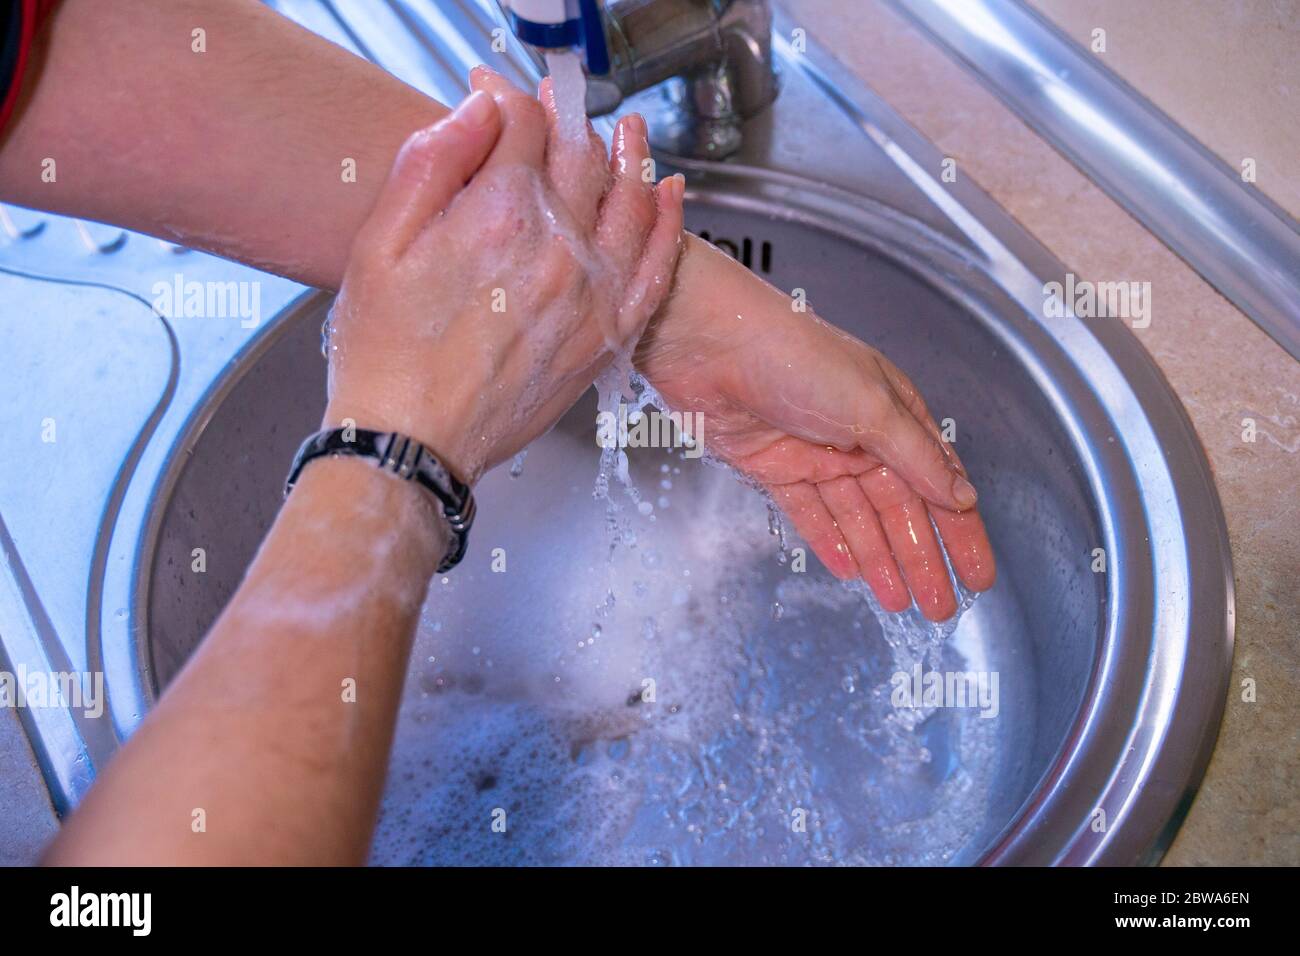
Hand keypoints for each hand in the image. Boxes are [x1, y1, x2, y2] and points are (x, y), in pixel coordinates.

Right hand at [324, 70, 684, 484]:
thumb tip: (478, 109)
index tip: (493, 97)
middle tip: (555, 104)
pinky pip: (655, 268)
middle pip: (580, 156)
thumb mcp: (378, 244)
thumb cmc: (385, 354)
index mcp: (499, 216)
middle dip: (566, 120)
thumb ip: (430, 163)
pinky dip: (667, 224)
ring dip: (630, 155)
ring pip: (630, 200)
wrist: (412, 443)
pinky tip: (669, 195)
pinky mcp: (606, 336)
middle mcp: (558, 248)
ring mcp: (591, 294)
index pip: (524, 123)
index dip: (506, 98)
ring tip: (627, 130)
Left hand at [636, 238, 994, 620]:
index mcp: (894, 412)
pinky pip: (810, 513)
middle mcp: (860, 434)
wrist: (710, 344)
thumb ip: (916, 458)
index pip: (938, 482)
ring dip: (882, 560)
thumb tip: (962, 497)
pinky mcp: (773, 466)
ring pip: (858, 518)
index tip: (978, 576)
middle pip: (900, 509)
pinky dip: (830, 542)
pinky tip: (852, 573)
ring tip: (903, 605)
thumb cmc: (795, 358)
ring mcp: (815, 452)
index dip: (961, 531)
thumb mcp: (871, 406)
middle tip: (942, 610)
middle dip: (923, 558)